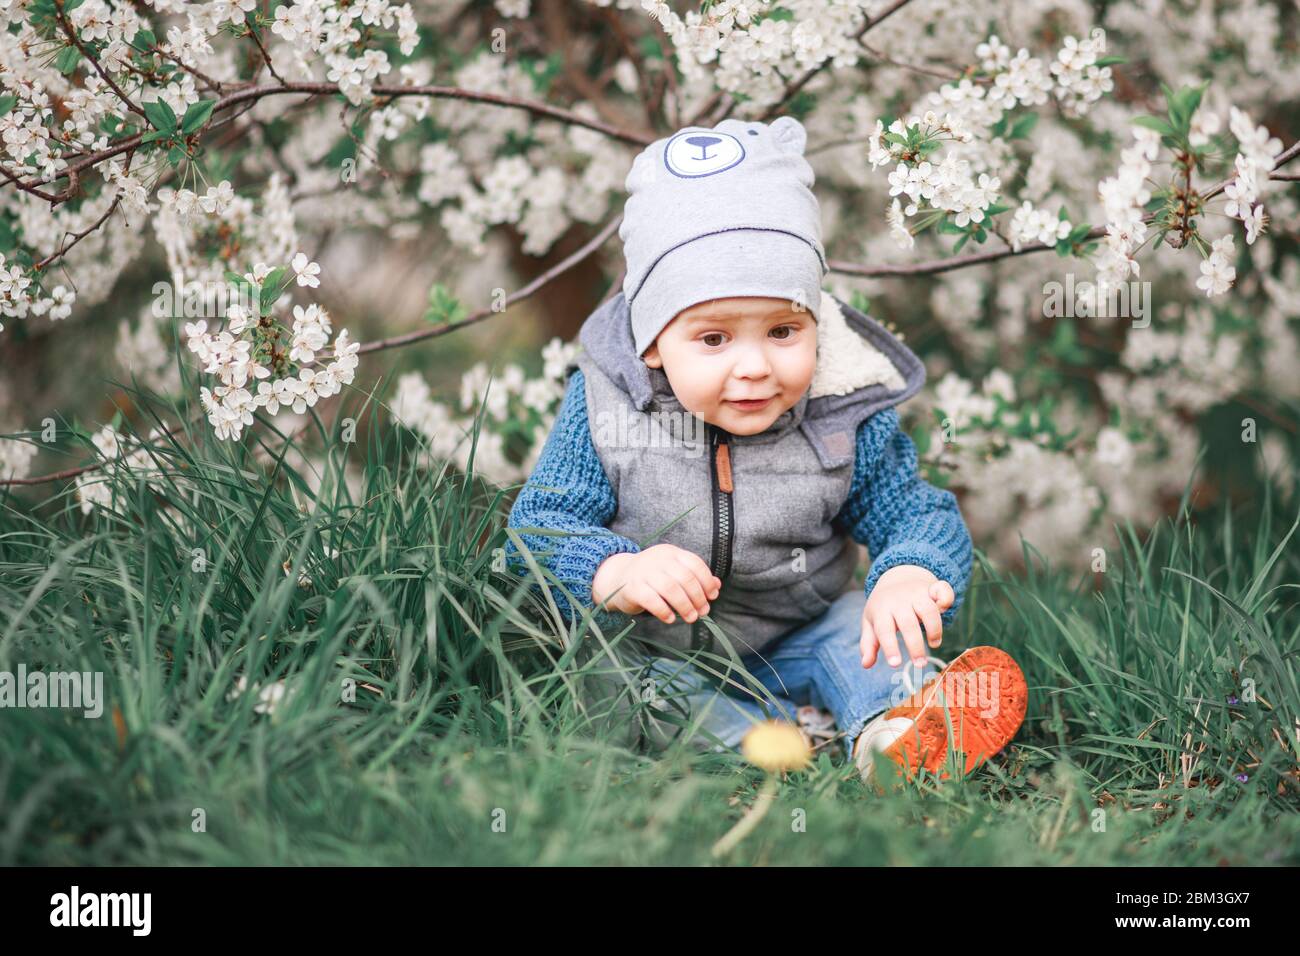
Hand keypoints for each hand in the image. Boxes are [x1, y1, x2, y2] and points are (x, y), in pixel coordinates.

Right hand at [591, 544, 720, 624]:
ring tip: (691, 618)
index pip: (694, 564)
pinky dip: (664, 611)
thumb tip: (717, 586)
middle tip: (703, 612)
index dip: (707, 581)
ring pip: (670, 589)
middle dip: (698, 597)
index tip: (712, 596)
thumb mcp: (672, 573)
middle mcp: (658, 559)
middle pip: (685, 578)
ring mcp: (644, 572)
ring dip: (684, 606)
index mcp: (670, 553)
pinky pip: (652, 600)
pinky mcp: (632, 587)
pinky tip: (670, 619)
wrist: (616, 578)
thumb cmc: (650, 578)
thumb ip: (693, 577)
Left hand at [860, 564, 953, 668]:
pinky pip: (942, 591)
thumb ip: (869, 644)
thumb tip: (866, 665)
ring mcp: (916, 593)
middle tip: (920, 664)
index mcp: (881, 610)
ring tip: (934, 644)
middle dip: (915, 645)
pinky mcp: (932, 588)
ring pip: (928, 610)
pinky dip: (946, 599)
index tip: (895, 664)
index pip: (884, 630)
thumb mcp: (871, 622)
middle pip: (908, 623)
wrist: (896, 577)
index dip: (890, 647)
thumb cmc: (883, 607)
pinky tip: (944, 609)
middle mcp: (899, 601)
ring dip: (935, 629)